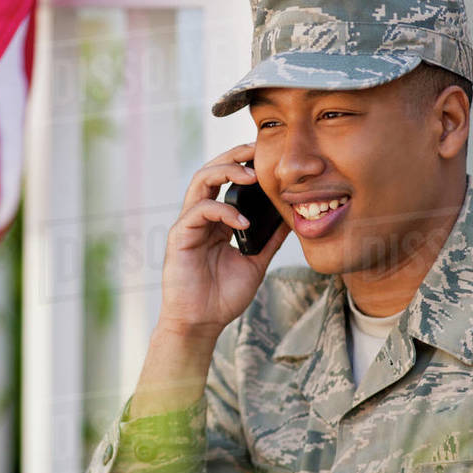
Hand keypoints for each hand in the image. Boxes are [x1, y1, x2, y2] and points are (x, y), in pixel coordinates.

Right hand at [158, 141, 289, 341]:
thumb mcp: (255, 262)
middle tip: (257, 149)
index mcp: (217, 220)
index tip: (267, 155)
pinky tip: (242, 222)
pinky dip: (223, 211)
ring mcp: (188, 224)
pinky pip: (199, 211)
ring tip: (251, 175)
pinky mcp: (180, 236)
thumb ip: (269, 240)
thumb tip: (292, 218)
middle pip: (211, 171)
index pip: (227, 181)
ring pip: (201, 181)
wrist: (201, 323)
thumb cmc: (222, 296)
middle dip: (234, 156)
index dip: (244, 164)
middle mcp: (200, 217)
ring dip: (225, 172)